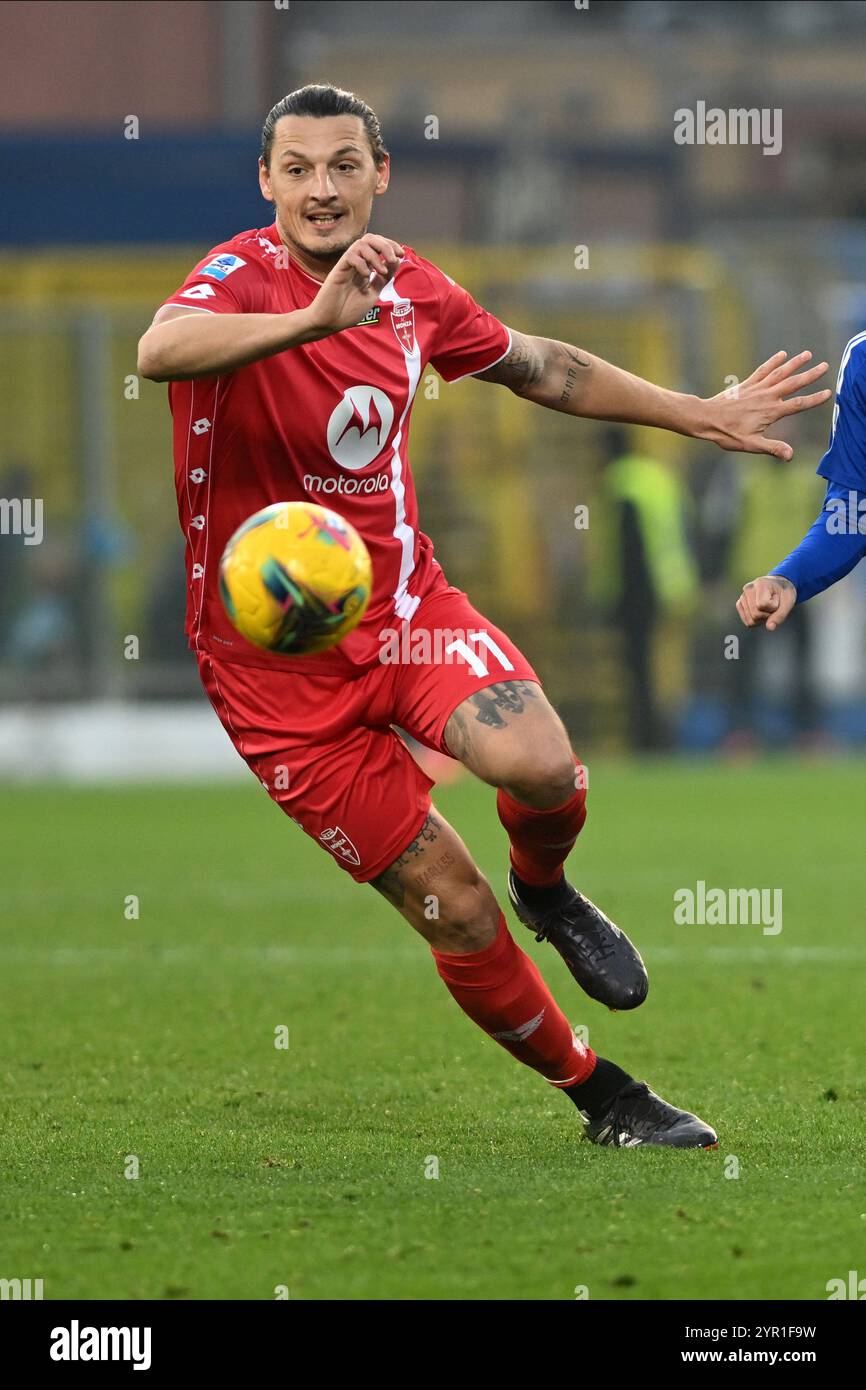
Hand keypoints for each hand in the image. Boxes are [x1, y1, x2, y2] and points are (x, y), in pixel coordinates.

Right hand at [303, 234, 403, 338]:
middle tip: (394, 258)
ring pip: (361, 243)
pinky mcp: (338, 270)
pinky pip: (350, 256)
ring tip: (380, 271)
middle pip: (370, 239)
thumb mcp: (372, 293)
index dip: (391, 245)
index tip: (401, 254)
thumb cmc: (348, 311)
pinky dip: (362, 263)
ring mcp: (347, 266)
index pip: (377, 246)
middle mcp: (356, 263)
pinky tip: (366, 276)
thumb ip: (383, 279)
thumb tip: (396, 261)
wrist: (329, 322)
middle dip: (385, 245)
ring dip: (375, 254)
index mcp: (365, 267)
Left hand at [699, 351, 831, 459]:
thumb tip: (790, 455)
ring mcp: (757, 388)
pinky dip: (773, 361)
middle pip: (793, 383)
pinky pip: (763, 370)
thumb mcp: (751, 445)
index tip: (828, 393)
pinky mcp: (747, 384)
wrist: (706, 419)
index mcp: (771, 412)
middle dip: (810, 375)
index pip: (797, 404)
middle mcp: (767, 397)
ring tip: (808, 354)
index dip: (814, 399)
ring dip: (794, 363)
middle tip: (825, 365)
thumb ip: (772, 448)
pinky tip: (782, 354)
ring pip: (780, 373)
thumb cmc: (727, 434)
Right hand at [736, 575, 796, 629]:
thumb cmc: (784, 593)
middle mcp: (748, 589)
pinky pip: (747, 621)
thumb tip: (769, 627)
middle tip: (773, 605)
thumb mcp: (789, 602)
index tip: (777, 599)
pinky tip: (761, 611)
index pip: (762, 605)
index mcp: (761, 584)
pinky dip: (756, 620)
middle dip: (768, 614)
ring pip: (751, 620)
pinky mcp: (739, 604)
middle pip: (755, 614)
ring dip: (762, 618)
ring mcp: (742, 596)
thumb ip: (780, 615)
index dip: (773, 607)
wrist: (778, 585)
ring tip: (767, 607)